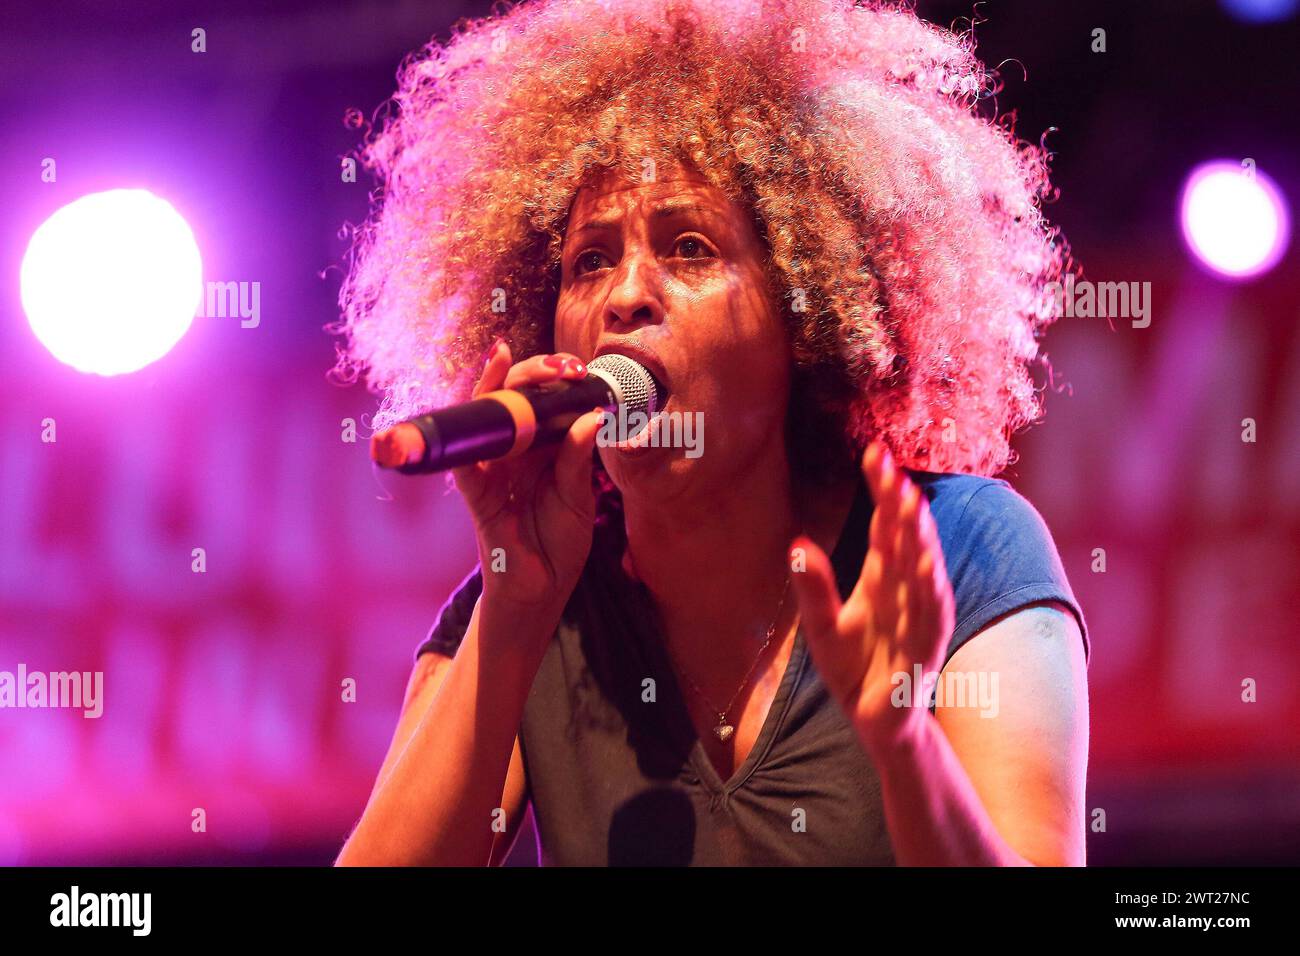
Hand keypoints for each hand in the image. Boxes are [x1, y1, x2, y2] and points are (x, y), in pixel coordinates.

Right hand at [452, 341, 603, 617]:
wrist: (543, 590)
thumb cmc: (559, 542)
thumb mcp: (578, 497)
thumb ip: (578, 459)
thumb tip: (592, 417)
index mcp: (539, 447)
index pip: (540, 400)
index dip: (553, 377)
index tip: (578, 366)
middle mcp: (512, 451)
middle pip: (511, 398)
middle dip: (532, 372)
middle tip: (561, 366)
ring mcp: (491, 470)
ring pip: (484, 418)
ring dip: (496, 387)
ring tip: (507, 360)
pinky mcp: (477, 496)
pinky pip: (465, 465)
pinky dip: (465, 438)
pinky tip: (474, 412)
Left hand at [790, 440, 956, 752]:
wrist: (877, 720)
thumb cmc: (853, 668)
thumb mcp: (821, 627)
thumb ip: (813, 588)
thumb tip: (796, 545)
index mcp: (882, 577)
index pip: (884, 524)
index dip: (881, 490)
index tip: (874, 452)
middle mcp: (905, 588)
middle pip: (906, 538)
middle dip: (900, 504)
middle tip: (893, 468)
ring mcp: (920, 615)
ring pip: (924, 570)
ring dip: (921, 539)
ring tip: (914, 506)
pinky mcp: (926, 648)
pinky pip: (931, 616)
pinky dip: (931, 591)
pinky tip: (928, 567)